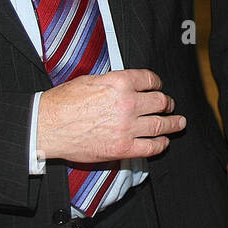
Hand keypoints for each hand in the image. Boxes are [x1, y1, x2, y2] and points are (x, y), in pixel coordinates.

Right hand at [36, 69, 183, 162]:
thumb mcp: (90, 80)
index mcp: (119, 82)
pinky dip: (161, 144)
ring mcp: (127, 127)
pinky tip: (164, 142)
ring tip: (179, 123)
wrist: (48, 126)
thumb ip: (114, 82)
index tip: (158, 87)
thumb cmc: (64, 102)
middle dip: (168, 103)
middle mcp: (128, 103)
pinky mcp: (123, 147)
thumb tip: (127, 85)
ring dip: (173, 123)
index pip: (150, 80)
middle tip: (170, 106)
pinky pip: (151, 147)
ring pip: (161, 124)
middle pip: (160, 101)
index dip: (157, 83)